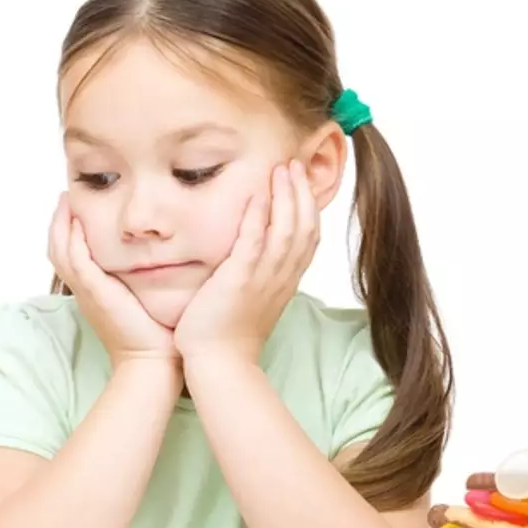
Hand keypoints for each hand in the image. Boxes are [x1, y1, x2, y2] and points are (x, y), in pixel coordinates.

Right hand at [47, 193, 180, 369]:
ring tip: (66, 199)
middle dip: (58, 220)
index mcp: (92, 290)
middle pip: (57, 249)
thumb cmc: (154, 332)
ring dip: (60, 223)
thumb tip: (154, 254)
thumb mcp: (141, 297)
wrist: (153, 361)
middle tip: (66, 195)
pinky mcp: (96, 293)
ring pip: (60, 251)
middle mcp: (84, 290)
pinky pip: (77, 260)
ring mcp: (87, 291)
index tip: (75, 206)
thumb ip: (139, 276)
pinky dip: (73, 239)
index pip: (70, 254)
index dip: (67, 230)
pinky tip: (76, 219)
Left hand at [173, 160, 318, 365]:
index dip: (308, 207)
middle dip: (301, 192)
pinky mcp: (239, 280)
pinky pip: (254, 241)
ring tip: (282, 168)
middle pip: (304, 227)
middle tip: (294, 164)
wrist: (219, 364)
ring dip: (286, 195)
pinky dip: (259, 215)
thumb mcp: (253, 301)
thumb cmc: (229, 336)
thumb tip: (254, 259)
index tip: (301, 182)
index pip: (308, 238)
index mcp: (285, 282)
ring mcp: (263, 279)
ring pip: (286, 229)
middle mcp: (281, 278)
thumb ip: (258, 276)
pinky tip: (258, 193)